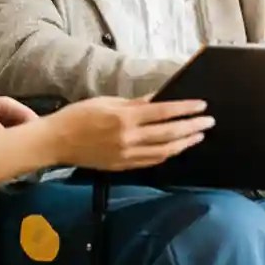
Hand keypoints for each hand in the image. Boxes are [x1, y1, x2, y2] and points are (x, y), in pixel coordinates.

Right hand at [45, 96, 213, 170]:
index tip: (202, 105)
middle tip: (208, 121)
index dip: (186, 109)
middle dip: (192, 127)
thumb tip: (159, 98)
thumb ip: (136, 103)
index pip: (164, 112)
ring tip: (198, 136)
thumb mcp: (108, 101)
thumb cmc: (79, 116)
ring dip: (184, 143)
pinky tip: (176, 149)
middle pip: (169, 133)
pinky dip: (167, 155)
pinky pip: (151, 161)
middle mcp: (129, 138)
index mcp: (125, 118)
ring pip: (164, 151)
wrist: (56, 141)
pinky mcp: (122, 166)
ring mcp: (126, 155)